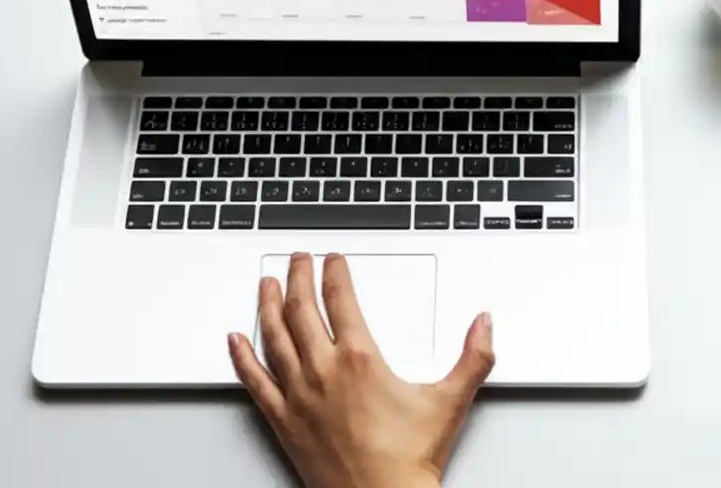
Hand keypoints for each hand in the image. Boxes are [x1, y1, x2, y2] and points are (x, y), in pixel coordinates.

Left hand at [227, 253, 493, 487]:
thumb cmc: (408, 461)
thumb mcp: (450, 402)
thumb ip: (473, 358)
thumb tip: (484, 325)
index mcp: (360, 360)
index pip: (340, 300)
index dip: (334, 274)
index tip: (333, 260)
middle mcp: (323, 372)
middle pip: (302, 310)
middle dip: (299, 277)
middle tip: (298, 260)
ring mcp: (298, 396)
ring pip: (274, 337)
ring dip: (268, 305)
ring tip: (267, 283)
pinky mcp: (283, 421)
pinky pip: (254, 380)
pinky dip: (242, 356)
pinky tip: (236, 340)